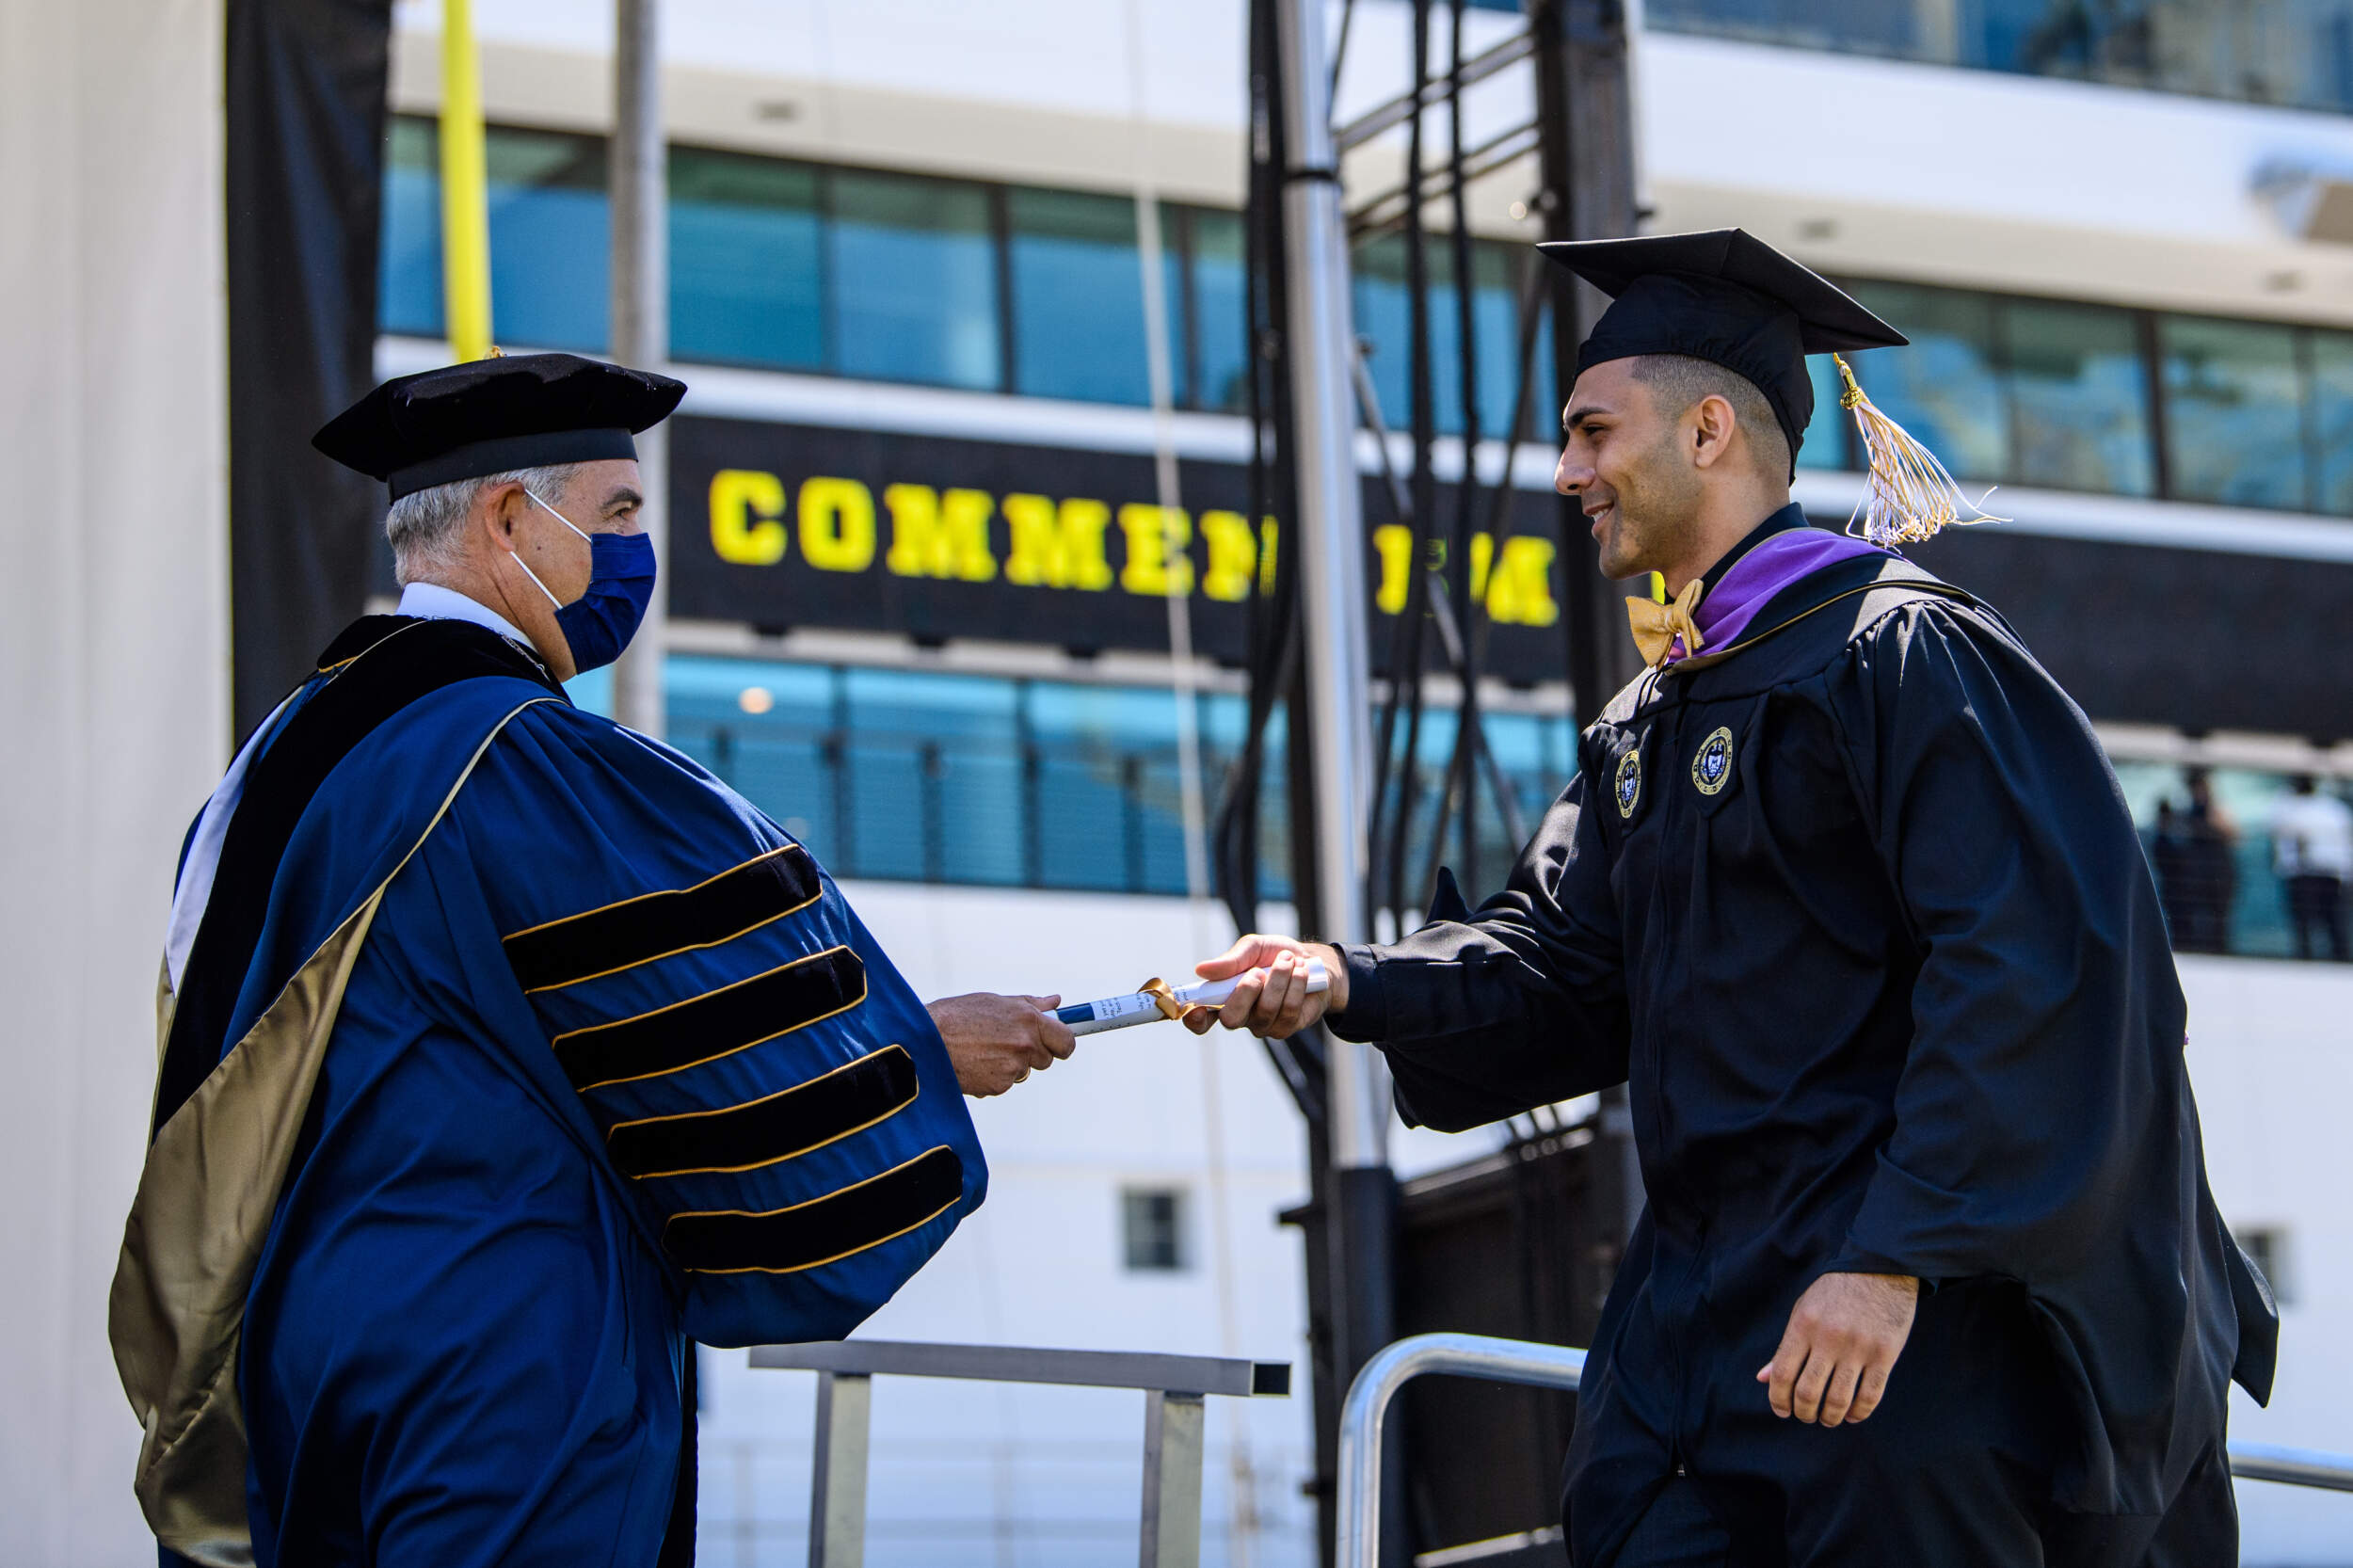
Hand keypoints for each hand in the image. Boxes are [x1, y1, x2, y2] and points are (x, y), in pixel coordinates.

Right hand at [927, 993, 1076, 1096]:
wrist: (925, 1040)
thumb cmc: (957, 1016)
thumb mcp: (995, 1002)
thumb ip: (1029, 1004)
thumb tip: (1055, 1002)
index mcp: (1028, 1020)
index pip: (1066, 1041)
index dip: (1062, 1043)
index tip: (1055, 1043)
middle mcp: (1025, 1045)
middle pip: (1046, 1059)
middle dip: (1032, 1053)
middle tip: (1006, 1042)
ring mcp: (1012, 1068)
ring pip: (1023, 1070)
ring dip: (1010, 1064)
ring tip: (983, 1049)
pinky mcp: (998, 1086)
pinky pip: (1005, 1082)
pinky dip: (993, 1076)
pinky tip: (975, 1062)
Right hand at [1183, 935, 1347, 1039]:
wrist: (1313, 962)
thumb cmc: (1276, 955)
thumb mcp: (1252, 948)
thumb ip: (1230, 961)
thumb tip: (1201, 970)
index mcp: (1223, 996)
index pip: (1201, 1017)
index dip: (1194, 1018)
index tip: (1196, 1009)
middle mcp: (1240, 1015)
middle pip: (1231, 1019)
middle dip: (1246, 992)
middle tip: (1259, 971)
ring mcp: (1262, 1024)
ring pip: (1265, 1010)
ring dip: (1279, 979)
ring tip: (1288, 960)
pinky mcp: (1286, 1028)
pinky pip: (1288, 1011)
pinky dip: (1296, 985)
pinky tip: (1301, 972)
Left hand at [1757, 1271, 1917, 1425]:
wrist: (1878, 1269)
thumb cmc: (1834, 1293)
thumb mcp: (1803, 1311)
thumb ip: (1785, 1347)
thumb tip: (1763, 1379)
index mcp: (1803, 1325)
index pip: (1783, 1373)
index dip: (1778, 1399)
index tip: (1782, 1411)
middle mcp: (1828, 1338)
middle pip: (1808, 1391)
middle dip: (1803, 1412)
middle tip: (1806, 1416)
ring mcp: (1858, 1347)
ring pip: (1838, 1399)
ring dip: (1830, 1417)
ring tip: (1827, 1419)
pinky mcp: (1885, 1354)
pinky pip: (1870, 1395)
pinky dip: (1859, 1412)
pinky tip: (1852, 1415)